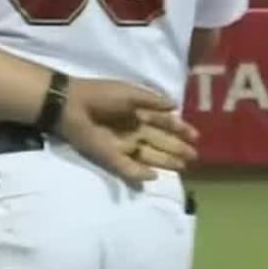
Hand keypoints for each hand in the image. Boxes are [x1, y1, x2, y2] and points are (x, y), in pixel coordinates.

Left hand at [55, 78, 199, 182]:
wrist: (72, 104)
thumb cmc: (100, 95)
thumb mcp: (130, 93)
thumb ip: (152, 100)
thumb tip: (176, 105)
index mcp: (138, 113)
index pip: (164, 123)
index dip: (180, 129)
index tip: (195, 136)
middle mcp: (133, 130)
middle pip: (160, 142)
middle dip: (177, 148)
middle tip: (194, 156)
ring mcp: (122, 145)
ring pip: (149, 155)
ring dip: (165, 161)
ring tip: (183, 166)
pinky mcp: (110, 156)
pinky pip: (128, 167)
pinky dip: (140, 172)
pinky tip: (154, 175)